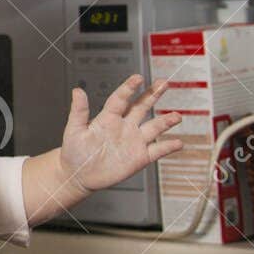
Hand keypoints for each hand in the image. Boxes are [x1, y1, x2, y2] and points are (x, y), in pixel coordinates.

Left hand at [58, 75, 183, 191]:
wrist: (79, 175)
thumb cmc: (74, 152)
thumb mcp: (74, 130)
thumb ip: (78, 111)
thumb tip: (77, 91)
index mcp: (108, 118)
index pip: (120, 99)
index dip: (129, 88)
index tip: (137, 78)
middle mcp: (124, 127)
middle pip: (142, 107)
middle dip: (153, 95)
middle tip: (164, 83)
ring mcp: (134, 141)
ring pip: (154, 127)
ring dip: (166, 121)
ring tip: (177, 116)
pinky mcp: (140, 157)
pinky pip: (157, 150)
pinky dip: (168, 147)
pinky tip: (179, 143)